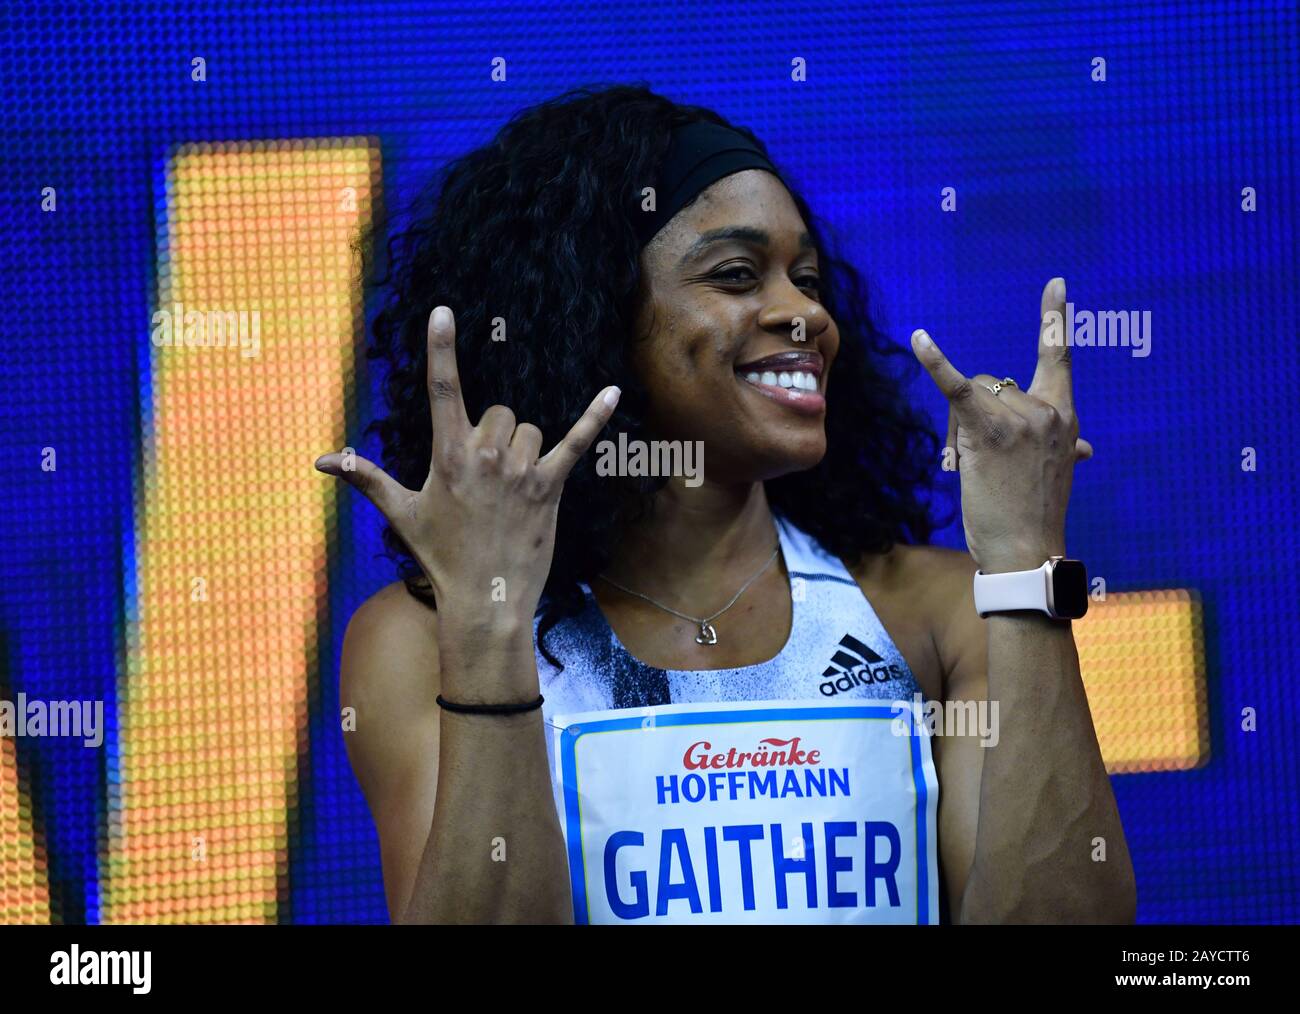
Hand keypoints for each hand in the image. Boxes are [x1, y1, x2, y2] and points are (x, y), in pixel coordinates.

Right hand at [315, 304, 619, 619]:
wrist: (485, 599)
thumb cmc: (440, 556)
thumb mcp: (401, 513)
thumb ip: (365, 478)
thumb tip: (320, 461)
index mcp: (448, 456)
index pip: (443, 390)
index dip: (441, 348)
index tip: (442, 313)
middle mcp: (486, 456)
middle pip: (499, 413)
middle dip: (494, 435)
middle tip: (484, 480)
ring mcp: (521, 471)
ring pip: (530, 430)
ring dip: (523, 449)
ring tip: (509, 489)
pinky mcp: (550, 487)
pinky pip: (576, 442)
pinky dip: (595, 417)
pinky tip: (613, 393)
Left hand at [911, 277, 1089, 573]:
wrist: (1026, 550)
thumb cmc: (1035, 516)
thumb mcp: (1054, 471)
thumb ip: (1063, 447)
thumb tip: (1087, 449)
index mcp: (1066, 416)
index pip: (1059, 358)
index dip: (1055, 319)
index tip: (1055, 284)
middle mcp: (1047, 410)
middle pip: (992, 383)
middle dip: (970, 416)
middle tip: (969, 462)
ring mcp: (1020, 418)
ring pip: (968, 397)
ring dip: (955, 431)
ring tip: (964, 469)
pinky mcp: (988, 430)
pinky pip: (956, 387)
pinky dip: (935, 362)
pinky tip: (919, 338)